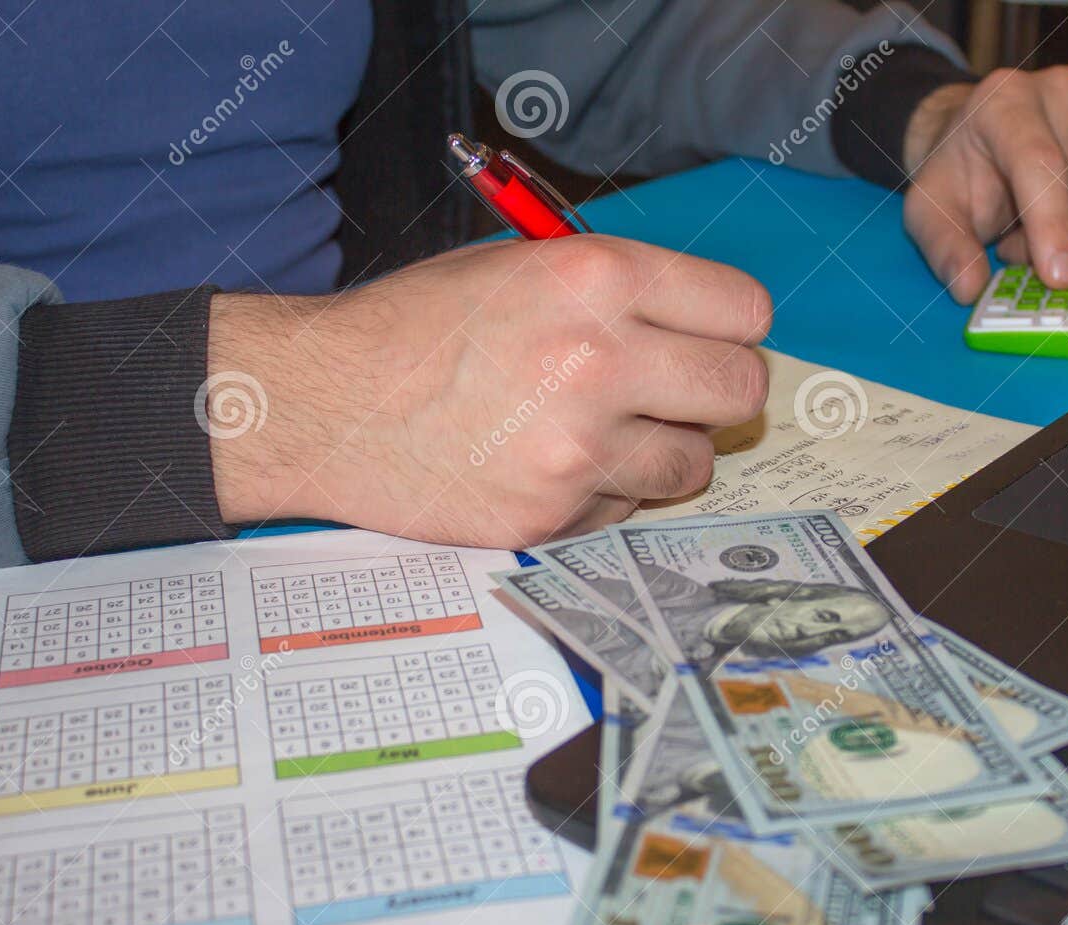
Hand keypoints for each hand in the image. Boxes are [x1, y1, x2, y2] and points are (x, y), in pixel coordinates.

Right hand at [206, 235, 771, 547]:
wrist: (324, 406)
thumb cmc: (416, 330)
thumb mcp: (518, 267)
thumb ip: (616, 290)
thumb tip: (701, 326)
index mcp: (595, 278)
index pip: (743, 309)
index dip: (730, 327)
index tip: (710, 339)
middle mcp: (599, 360)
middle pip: (741, 390)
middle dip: (717, 394)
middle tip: (678, 394)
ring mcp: (579, 447)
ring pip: (695, 463)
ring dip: (664, 452)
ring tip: (604, 432)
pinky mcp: (555, 513)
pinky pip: (628, 507)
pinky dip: (604, 493)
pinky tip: (551, 467)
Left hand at [900, 66, 1067, 303]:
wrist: (985, 139)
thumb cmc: (961, 176)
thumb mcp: (931, 213)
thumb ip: (945, 249)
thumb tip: (969, 288)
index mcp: (1004, 100)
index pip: (1041, 163)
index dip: (1051, 225)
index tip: (1057, 277)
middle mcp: (1063, 89)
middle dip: (1050, 246)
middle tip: (1013, 246)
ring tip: (1038, 229)